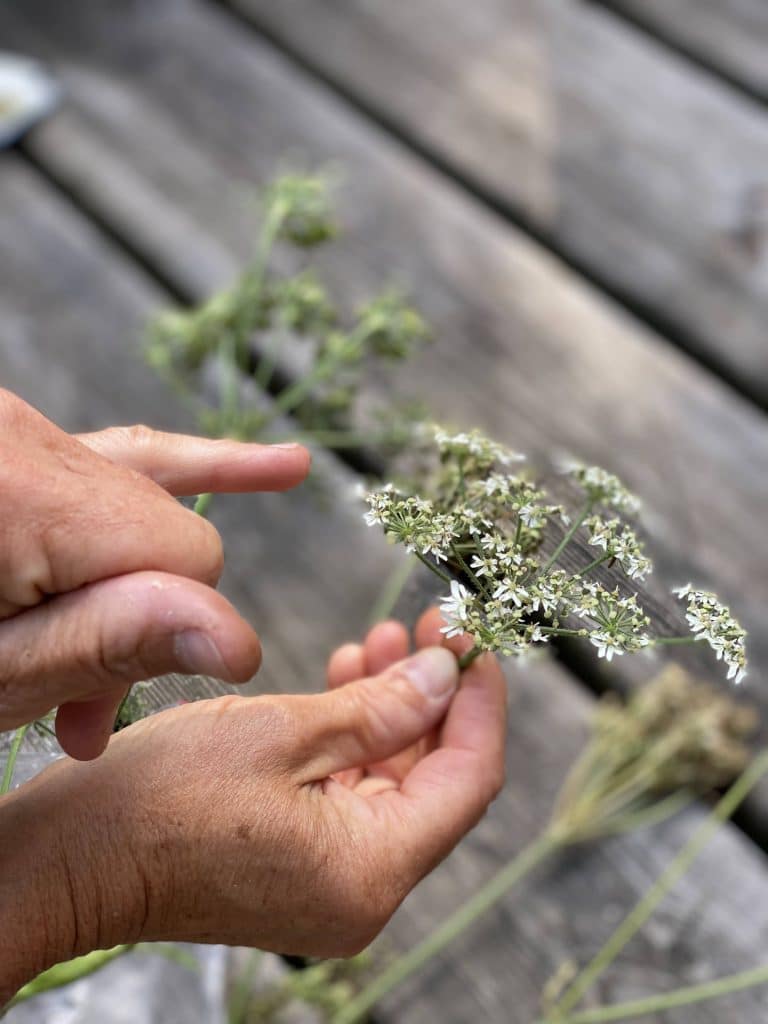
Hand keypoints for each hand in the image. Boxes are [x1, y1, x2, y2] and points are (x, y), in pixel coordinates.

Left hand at [0, 388, 309, 756]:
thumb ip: (105, 643)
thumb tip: (235, 639)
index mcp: (19, 495)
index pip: (183, 551)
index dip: (164, 632)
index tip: (91, 715)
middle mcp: (20, 436)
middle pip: (160, 526)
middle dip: (136, 621)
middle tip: (71, 716)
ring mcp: (12, 426)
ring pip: (139, 505)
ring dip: (119, 590)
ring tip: (78, 674)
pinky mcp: (10, 437)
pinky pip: (121, 451)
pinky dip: (188, 473)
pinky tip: (278, 469)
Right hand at [0, 611, 505, 995]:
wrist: (73, 858)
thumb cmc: (163, 797)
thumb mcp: (282, 732)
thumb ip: (380, 708)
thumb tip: (448, 675)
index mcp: (371, 869)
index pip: (468, 779)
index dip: (480, 701)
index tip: (474, 639)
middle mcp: (364, 891)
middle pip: (434, 781)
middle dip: (434, 696)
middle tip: (426, 625)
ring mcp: (332, 884)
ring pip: (393, 782)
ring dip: (392, 709)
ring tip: (379, 641)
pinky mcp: (302, 866)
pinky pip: (353, 796)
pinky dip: (356, 739)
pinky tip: (346, 680)